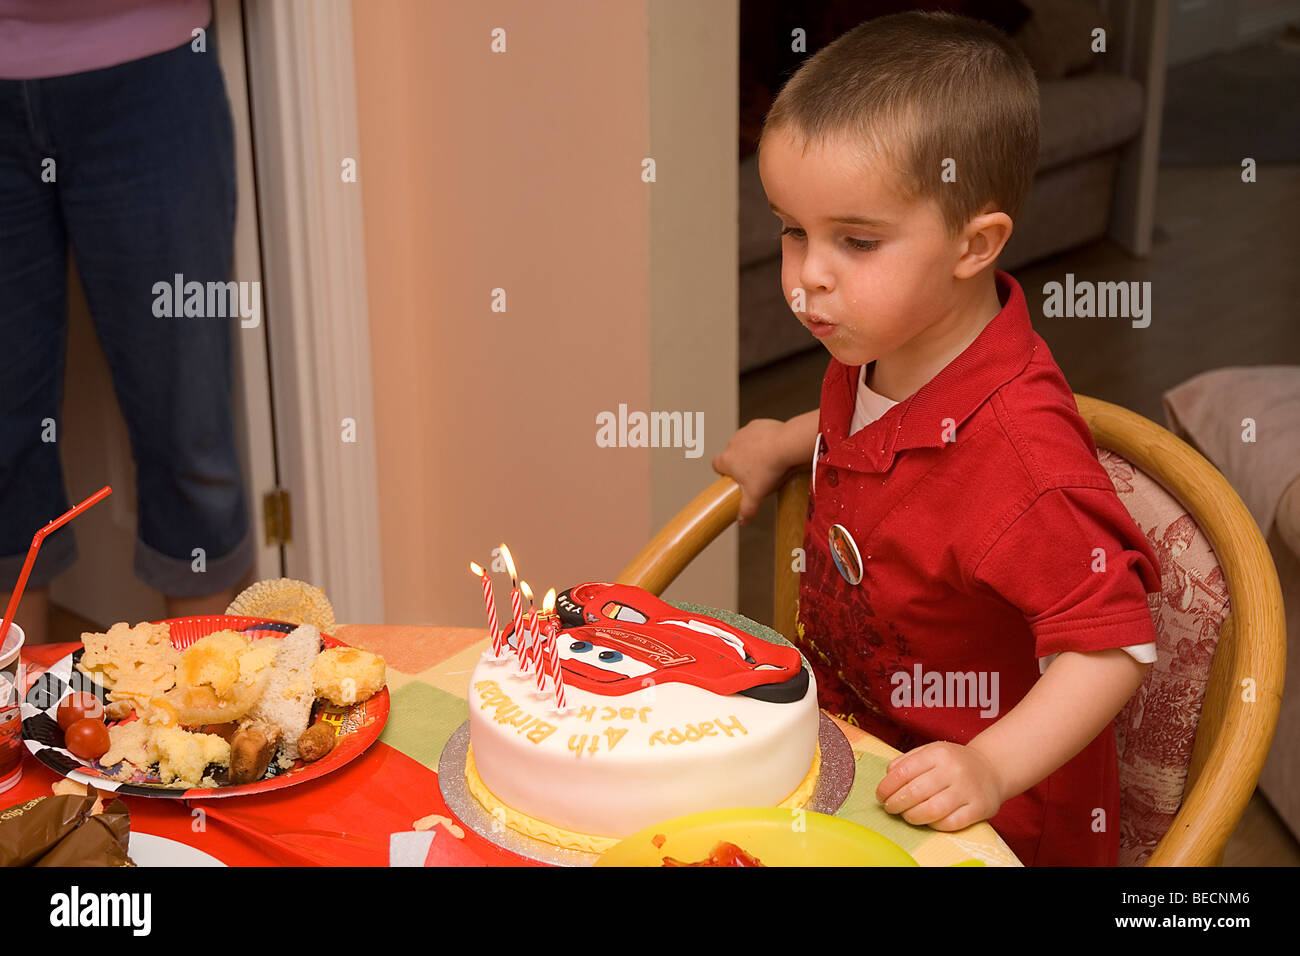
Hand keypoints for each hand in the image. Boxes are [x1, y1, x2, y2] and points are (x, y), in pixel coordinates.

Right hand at [711, 418, 795, 524]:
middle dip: (741, 462)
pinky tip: (774, 447)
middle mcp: (732, 443)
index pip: (716, 465)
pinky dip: (763, 438)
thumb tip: (742, 521)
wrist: (785, 445)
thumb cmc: (768, 470)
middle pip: (732, 454)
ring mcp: (744, 432)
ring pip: (744, 442)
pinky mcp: (758, 424)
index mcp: (726, 460)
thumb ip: (746, 510)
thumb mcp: (756, 495)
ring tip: (768, 460)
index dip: (724, 472)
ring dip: (752, 449)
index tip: (736, 478)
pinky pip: (757, 432)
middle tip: (757, 472)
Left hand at [875, 741, 1005, 830]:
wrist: (992, 768)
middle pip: (915, 792)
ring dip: (912, 816)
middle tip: (890, 807)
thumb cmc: (955, 762)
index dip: (887, 786)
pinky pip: (951, 823)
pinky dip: (934, 825)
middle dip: (896, 803)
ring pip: (932, 810)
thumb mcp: (932, 751)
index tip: (880, 795)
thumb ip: (908, 760)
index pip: (904, 771)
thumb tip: (888, 776)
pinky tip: (927, 821)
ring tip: (906, 815)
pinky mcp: (979, 808)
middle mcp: (954, 770)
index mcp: (938, 753)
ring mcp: (968, 790)